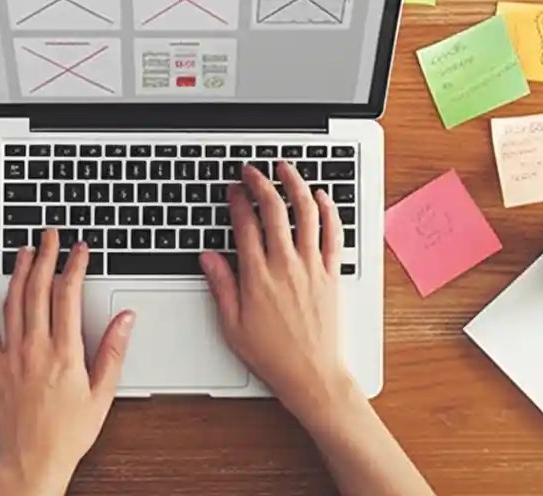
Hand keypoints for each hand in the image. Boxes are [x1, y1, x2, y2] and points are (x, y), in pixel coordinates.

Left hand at [0, 231, 135, 495]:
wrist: (33, 461)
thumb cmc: (69, 433)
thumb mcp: (103, 393)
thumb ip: (113, 351)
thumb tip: (126, 318)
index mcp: (65, 352)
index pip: (68, 295)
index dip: (75, 266)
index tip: (80, 249)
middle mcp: (36, 349)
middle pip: (39, 290)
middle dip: (45, 256)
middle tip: (50, 235)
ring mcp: (12, 357)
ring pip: (13, 303)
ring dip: (19, 273)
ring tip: (24, 250)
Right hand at [199, 161, 355, 421]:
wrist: (312, 374)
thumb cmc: (273, 355)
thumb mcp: (232, 324)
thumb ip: (221, 286)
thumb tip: (208, 257)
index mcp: (257, 276)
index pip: (245, 224)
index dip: (237, 200)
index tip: (233, 189)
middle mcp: (285, 265)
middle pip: (274, 210)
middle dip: (261, 182)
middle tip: (252, 170)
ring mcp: (311, 267)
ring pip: (306, 213)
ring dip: (295, 184)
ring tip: (285, 169)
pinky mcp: (331, 274)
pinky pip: (333, 233)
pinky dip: (329, 210)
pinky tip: (322, 196)